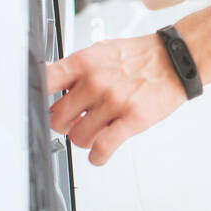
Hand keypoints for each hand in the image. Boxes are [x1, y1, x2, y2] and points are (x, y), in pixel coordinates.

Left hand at [46, 34, 187, 165]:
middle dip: (65, 125)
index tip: (40, 107)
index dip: (37, 98)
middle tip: (74, 123)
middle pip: (58, 118)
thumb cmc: (138, 58)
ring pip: (79, 137)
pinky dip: (97, 157)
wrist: (174, 60)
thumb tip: (49, 82)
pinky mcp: (132, 119)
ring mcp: (114, 101)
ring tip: (93, 133)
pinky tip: (99, 154)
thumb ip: (75, 70)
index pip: (45, 82)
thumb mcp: (100, 52)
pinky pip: (103, 148)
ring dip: (84, 140)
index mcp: (84, 63)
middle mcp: (96, 82)